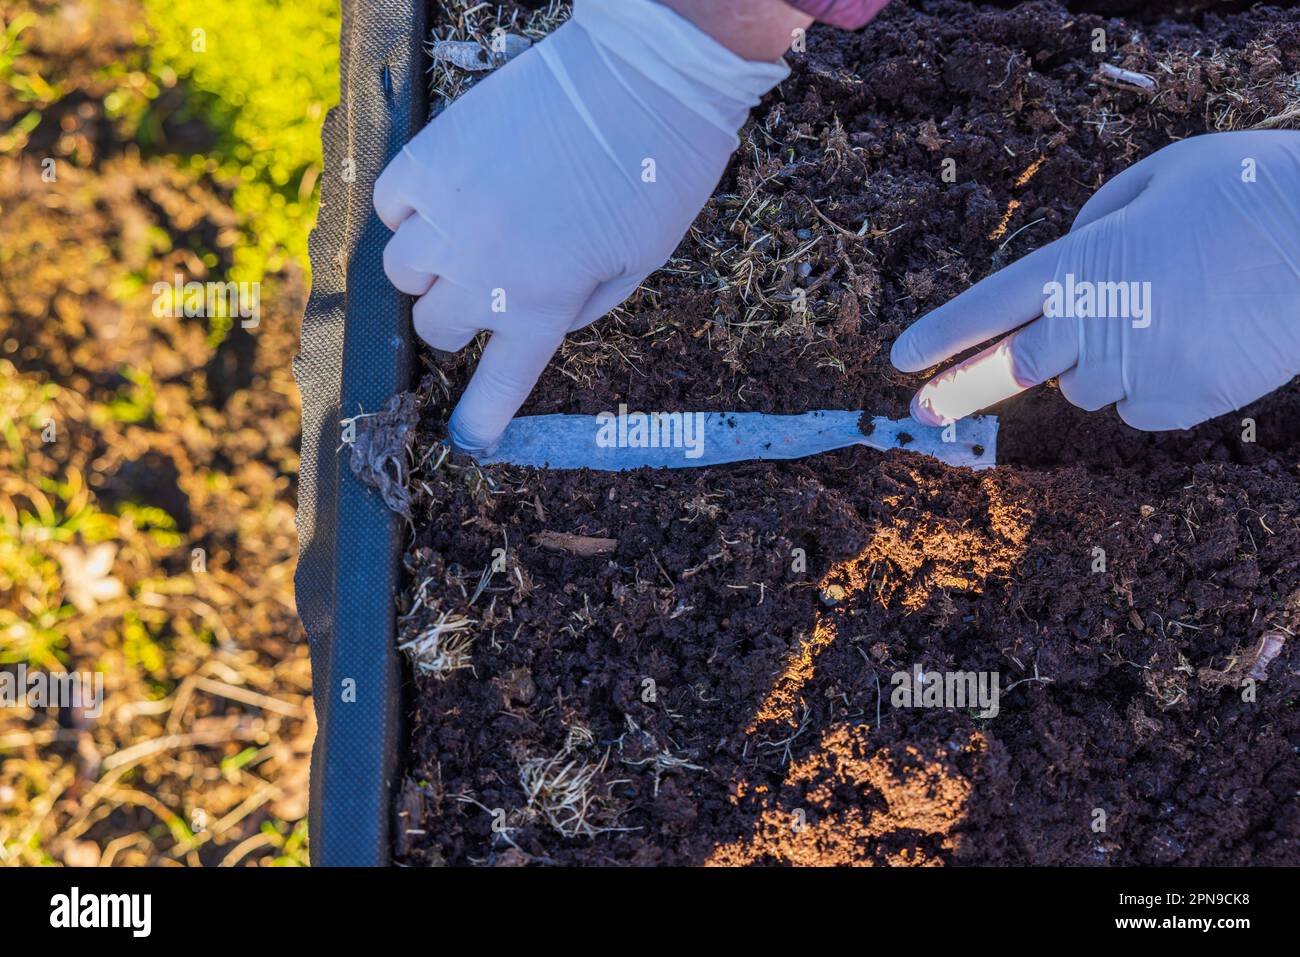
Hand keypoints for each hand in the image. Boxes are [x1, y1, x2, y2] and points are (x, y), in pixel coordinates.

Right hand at [373, 0, 791, 453]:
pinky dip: (409, 209)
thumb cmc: (658, 172)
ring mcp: (450, 213)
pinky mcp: (430, 157)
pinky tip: (443, 196)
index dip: (480, 418)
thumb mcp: (639, 265)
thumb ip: (581, 307)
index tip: (469, 437)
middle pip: (435, 326)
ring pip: (402, 270)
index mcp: (544, 303)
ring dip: (429, 265)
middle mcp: (486, 269)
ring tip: (462, 237)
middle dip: (457, 317)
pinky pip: (389, 204)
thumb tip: (535, 323)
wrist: (642, 78)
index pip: (498, 383)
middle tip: (485, 288)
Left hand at [891, 131, 1299, 430]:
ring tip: (1156, 320)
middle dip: (957, 392)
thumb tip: (1065, 262)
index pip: (990, 305)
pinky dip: (1145, 384)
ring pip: (1081, 389)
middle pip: (1008, 370)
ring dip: (1093, 365)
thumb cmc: (1250, 193)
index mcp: (1086, 259)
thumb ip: (1096, 220)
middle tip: (922, 412)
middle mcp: (1099, 320)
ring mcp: (1138, 368)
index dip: (943, 335)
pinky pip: (1135, 408)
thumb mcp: (1162, 176)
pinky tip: (1188, 346)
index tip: (903, 360)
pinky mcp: (1178, 404)